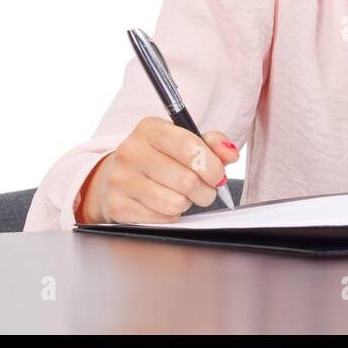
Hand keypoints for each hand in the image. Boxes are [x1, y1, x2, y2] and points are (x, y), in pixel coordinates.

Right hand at [77, 116, 239, 223]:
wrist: (117, 174)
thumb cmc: (159, 156)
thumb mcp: (184, 139)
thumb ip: (212, 143)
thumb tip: (230, 154)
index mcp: (149, 129)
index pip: (190, 148)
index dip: (213, 166)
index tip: (218, 174)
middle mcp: (131, 152)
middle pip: (187, 181)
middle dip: (205, 189)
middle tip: (205, 187)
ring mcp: (121, 180)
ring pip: (175, 203)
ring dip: (188, 203)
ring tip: (183, 194)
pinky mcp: (118, 206)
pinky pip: (162, 219)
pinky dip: (172, 215)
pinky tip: (164, 202)